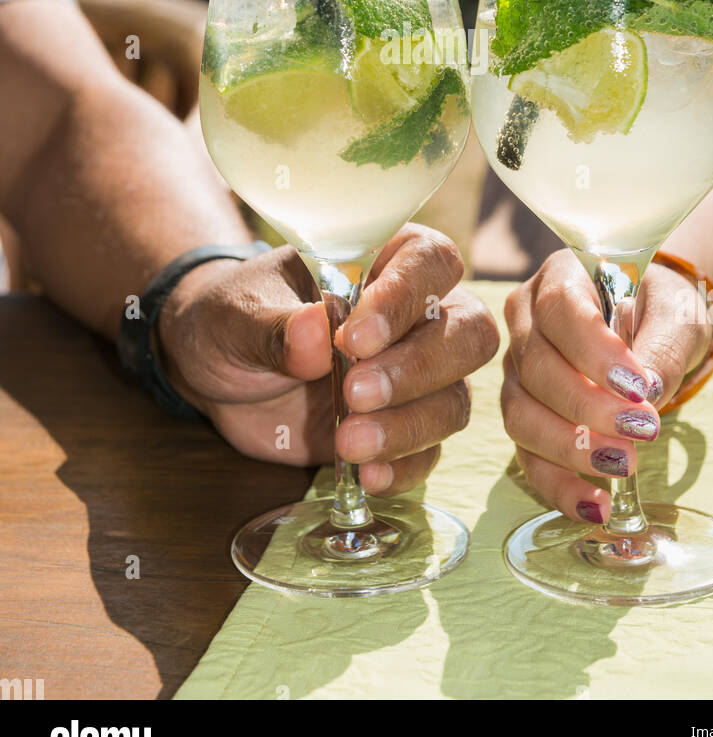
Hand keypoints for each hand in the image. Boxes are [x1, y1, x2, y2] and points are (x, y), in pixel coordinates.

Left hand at [158, 224, 498, 496]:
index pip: (431, 261)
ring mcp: (415, 374)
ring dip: (409, 425)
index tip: (354, 338)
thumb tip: (314, 333)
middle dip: (419, 369)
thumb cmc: (234, 317)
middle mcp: (416, 314)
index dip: (406, 298)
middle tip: (354, 393)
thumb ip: (274, 326)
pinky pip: (430, 450)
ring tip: (348, 443)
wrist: (219, 369)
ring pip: (456, 397)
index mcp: (384, 259)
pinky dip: (405, 467)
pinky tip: (366, 477)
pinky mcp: (401, 427)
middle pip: (468, 333)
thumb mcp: (236, 315)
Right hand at [501, 250, 710, 521]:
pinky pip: (528, 455)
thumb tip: (645, 391)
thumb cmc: (661, 307)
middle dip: (587, 407)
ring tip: (624, 467)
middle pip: (536, 366)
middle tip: (643, 431)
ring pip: (521, 414)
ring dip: (570, 448)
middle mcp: (525, 320)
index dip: (592, 350)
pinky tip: (595, 505)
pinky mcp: (525, 416)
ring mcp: (517, 370)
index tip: (636, 387)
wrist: (652, 322)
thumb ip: (663, 346)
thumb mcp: (678, 315)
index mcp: (560, 277)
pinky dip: (558, 485)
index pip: (559, 308)